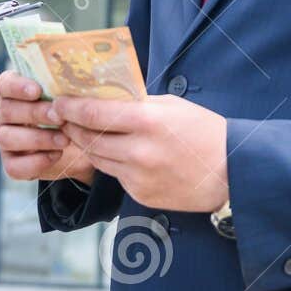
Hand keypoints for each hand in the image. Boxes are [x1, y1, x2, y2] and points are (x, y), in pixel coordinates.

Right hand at [0, 71, 96, 184]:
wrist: (81, 146)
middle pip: (5, 111)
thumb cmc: (73, 112)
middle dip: (34, 113)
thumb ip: (67, 85)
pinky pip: (13, 166)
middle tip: (59, 117)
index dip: (16, 87)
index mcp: (13, 91)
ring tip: (64, 139)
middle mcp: (4, 113)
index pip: (4, 84)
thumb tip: (82, 70)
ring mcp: (6, 138)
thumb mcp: (72, 96)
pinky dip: (36, 162)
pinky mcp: (11, 163)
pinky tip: (56, 155)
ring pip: (6, 138)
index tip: (37, 91)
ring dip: (37, 139)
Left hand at [52, 94, 227, 212]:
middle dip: (71, 126)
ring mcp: (139, 177)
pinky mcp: (141, 195)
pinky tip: (115, 152)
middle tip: (62, 116)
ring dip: (86, 144)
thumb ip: (135, 103)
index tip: (58, 102)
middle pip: (89, 138)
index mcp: (147, 122)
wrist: (232, 172)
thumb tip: (101, 95)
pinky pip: (115, 175)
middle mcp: (139, 152)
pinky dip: (110, 162)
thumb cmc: (203, 132)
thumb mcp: (170, 105)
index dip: (69, 107)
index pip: (93, 114)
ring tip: (82, 132)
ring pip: (97, 159)